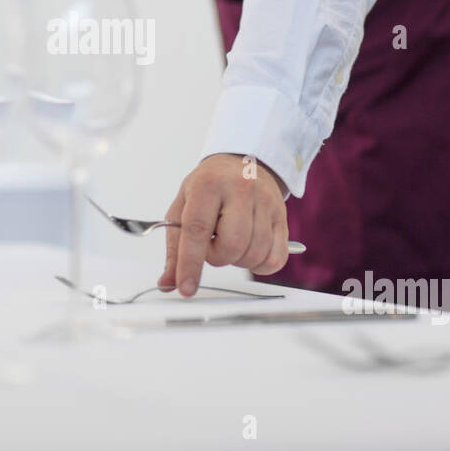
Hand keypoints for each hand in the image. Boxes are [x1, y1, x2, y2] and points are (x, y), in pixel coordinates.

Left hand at [160, 153, 289, 295]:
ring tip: (230, 241)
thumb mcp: (183, 206)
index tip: (186, 288)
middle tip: (212, 244)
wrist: (241, 162)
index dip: (190, 263)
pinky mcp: (282, 217)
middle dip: (217, 257)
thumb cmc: (208, 187)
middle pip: (232, 245)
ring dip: (237, 260)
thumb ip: (175, 247)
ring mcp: (265, 202)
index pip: (198, 229)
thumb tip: (167, 283)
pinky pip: (275, 259)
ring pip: (254, 254)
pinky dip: (260, 265)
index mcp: (208, 184)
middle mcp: (240, 189)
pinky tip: (249, 250)